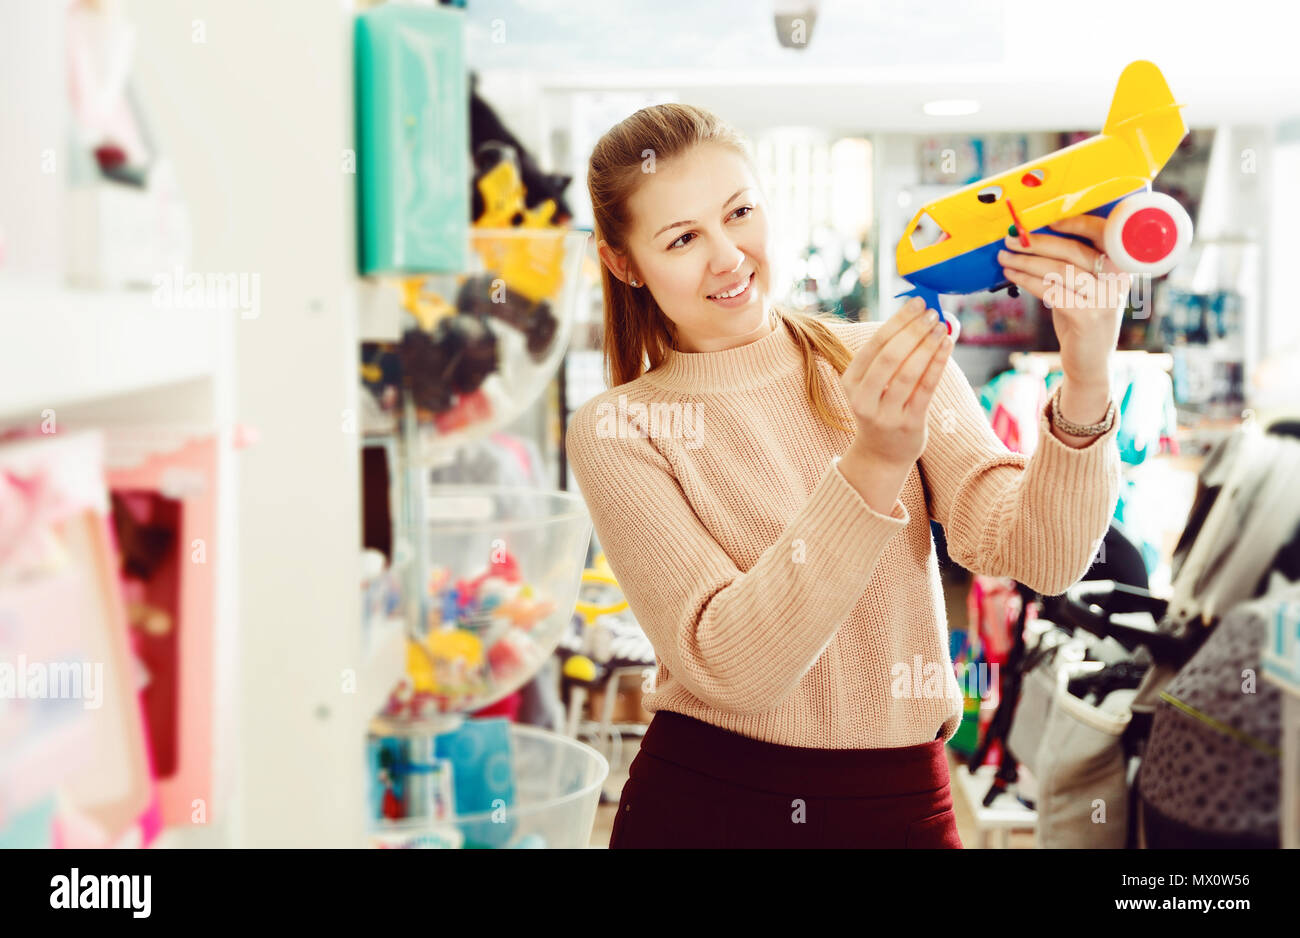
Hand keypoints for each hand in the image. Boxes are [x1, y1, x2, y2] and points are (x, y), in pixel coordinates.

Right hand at [840, 296, 952, 468]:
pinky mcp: (908, 424)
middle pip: (890, 356)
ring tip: (942, 327)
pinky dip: (937, 364)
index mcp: (850, 382)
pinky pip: (925, 389)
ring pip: (908, 372)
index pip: (874, 344)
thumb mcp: (870, 384)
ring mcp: (885, 414)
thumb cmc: (880, 407)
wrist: (881, 454)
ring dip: (927, 345)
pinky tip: (946, 346)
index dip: (898, 321)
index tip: (917, 303)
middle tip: (932, 313)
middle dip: (913, 330)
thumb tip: (917, 316)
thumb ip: (887, 355)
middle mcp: (863, 399)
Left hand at [997, 214, 1124, 387]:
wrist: (1089, 362)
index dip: (1075, 222)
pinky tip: (1013, 277)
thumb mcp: (1083, 286)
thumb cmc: (1081, 318)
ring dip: (1027, 262)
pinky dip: (1028, 282)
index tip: (1046, 218)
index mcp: (1121, 264)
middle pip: (1074, 250)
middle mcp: (1118, 279)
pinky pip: (1052, 292)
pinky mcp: (1088, 317)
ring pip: (1060, 270)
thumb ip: (1070, 264)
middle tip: (1012, 239)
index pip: (1102, 233)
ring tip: (1005, 258)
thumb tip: (1032, 238)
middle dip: (1038, 243)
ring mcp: (1105, 298)